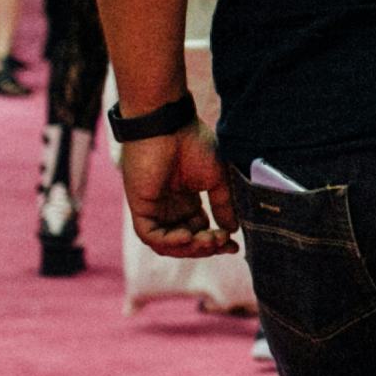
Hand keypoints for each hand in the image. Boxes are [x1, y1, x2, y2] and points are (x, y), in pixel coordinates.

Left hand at [121, 125, 239, 259]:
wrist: (168, 125)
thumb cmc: (193, 143)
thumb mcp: (217, 179)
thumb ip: (223, 205)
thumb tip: (233, 229)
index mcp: (186, 200)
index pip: (200, 231)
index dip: (216, 242)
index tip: (235, 245)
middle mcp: (169, 207)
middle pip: (185, 242)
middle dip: (206, 247)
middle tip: (223, 242)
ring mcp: (154, 208)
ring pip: (167, 244)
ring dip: (189, 249)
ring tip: (208, 241)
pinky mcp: (140, 207)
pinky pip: (151, 236)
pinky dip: (170, 242)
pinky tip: (189, 237)